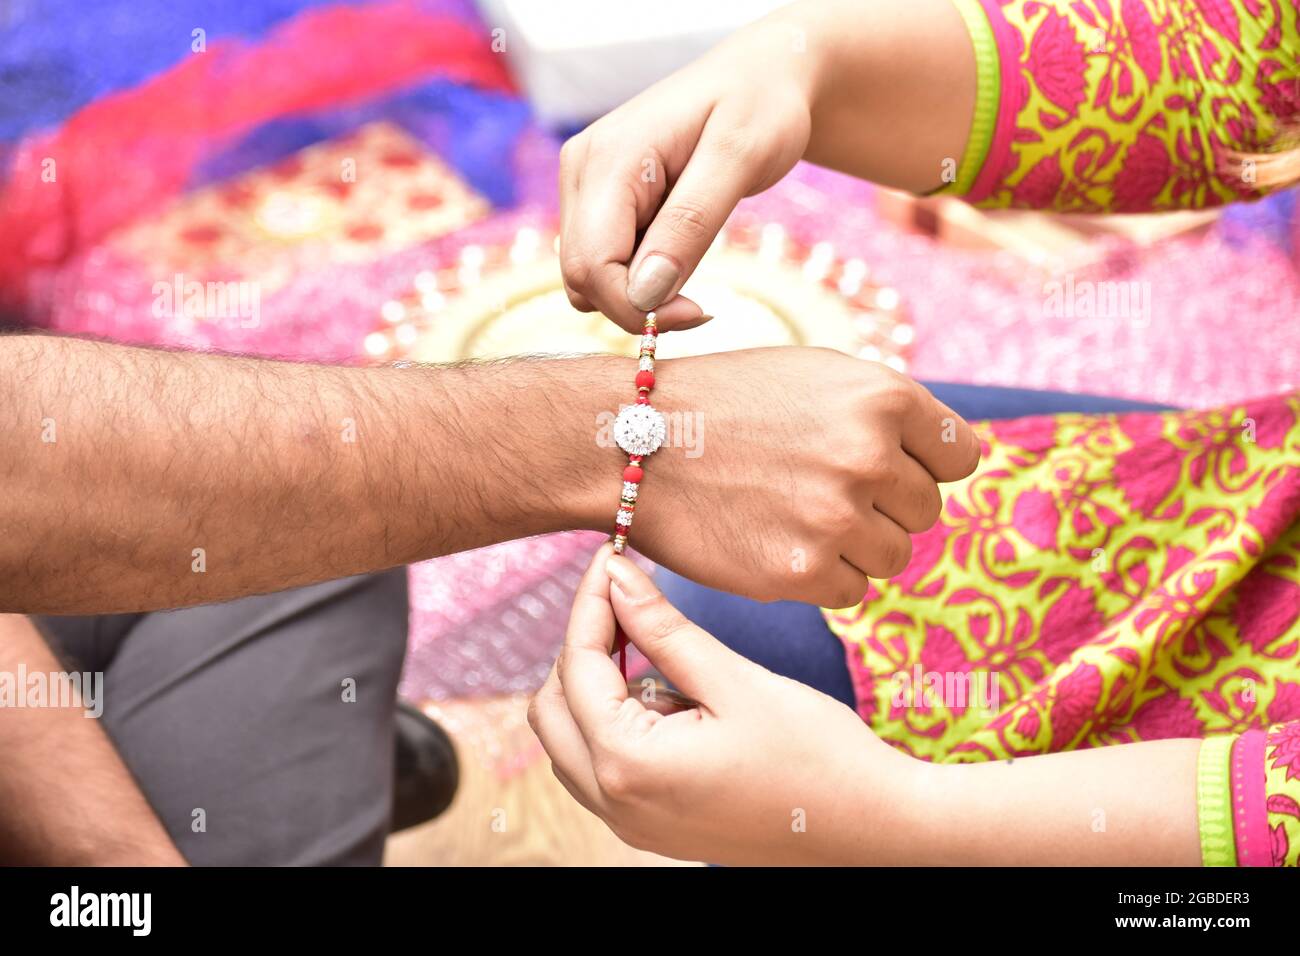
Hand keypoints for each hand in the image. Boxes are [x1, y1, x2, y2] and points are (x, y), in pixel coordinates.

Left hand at [528, 545, 921, 864]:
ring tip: (659, 651)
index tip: (608, 558)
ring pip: (570, 741)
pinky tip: (675, 697)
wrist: (874, 830)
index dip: (589, 604)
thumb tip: (613, 575)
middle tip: (629, 605)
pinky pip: (603, 768)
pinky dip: (618, 723)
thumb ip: (663, 628)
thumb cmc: (818, 756)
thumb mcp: (735, 680)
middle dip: (581, 649)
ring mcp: (631, 824)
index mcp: (629, 764)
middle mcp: (615, 804)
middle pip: (551, 708)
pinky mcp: (653, 829)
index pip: (576, 665)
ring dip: (596, 689)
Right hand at [557, 0, 975, 333]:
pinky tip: (678, 254)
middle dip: (637, 305)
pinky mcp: (599, 200)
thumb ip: (691, 223)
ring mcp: (585, 185)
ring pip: (587, 277)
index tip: (698, 314)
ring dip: (636, 294)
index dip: (638, 306)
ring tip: (691, 267)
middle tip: (699, 306)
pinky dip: (637, 277)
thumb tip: (646, 293)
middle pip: (582, 278)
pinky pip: (602, 262)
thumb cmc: (759, 106)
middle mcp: (581, 171)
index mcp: (608, 159)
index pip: (593, 265)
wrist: (759, 76)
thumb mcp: (740, 158)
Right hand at [612, 347, 979, 607]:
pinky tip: (777, 543)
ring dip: (856, 546)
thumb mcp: (816, 375)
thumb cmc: (726, 403)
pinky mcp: (801, 573)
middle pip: (926, 511)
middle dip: (884, 506)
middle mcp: (868, 457)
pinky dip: (821, 577)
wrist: (633, 440)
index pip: (961, 456)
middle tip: (819, 490)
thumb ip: (886, 413)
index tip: (886, 465)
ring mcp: (835, 519)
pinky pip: (851, 591)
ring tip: (796, 516)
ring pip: (893, 557)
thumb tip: (947, 460)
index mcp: (882, 397)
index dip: (924, 463)